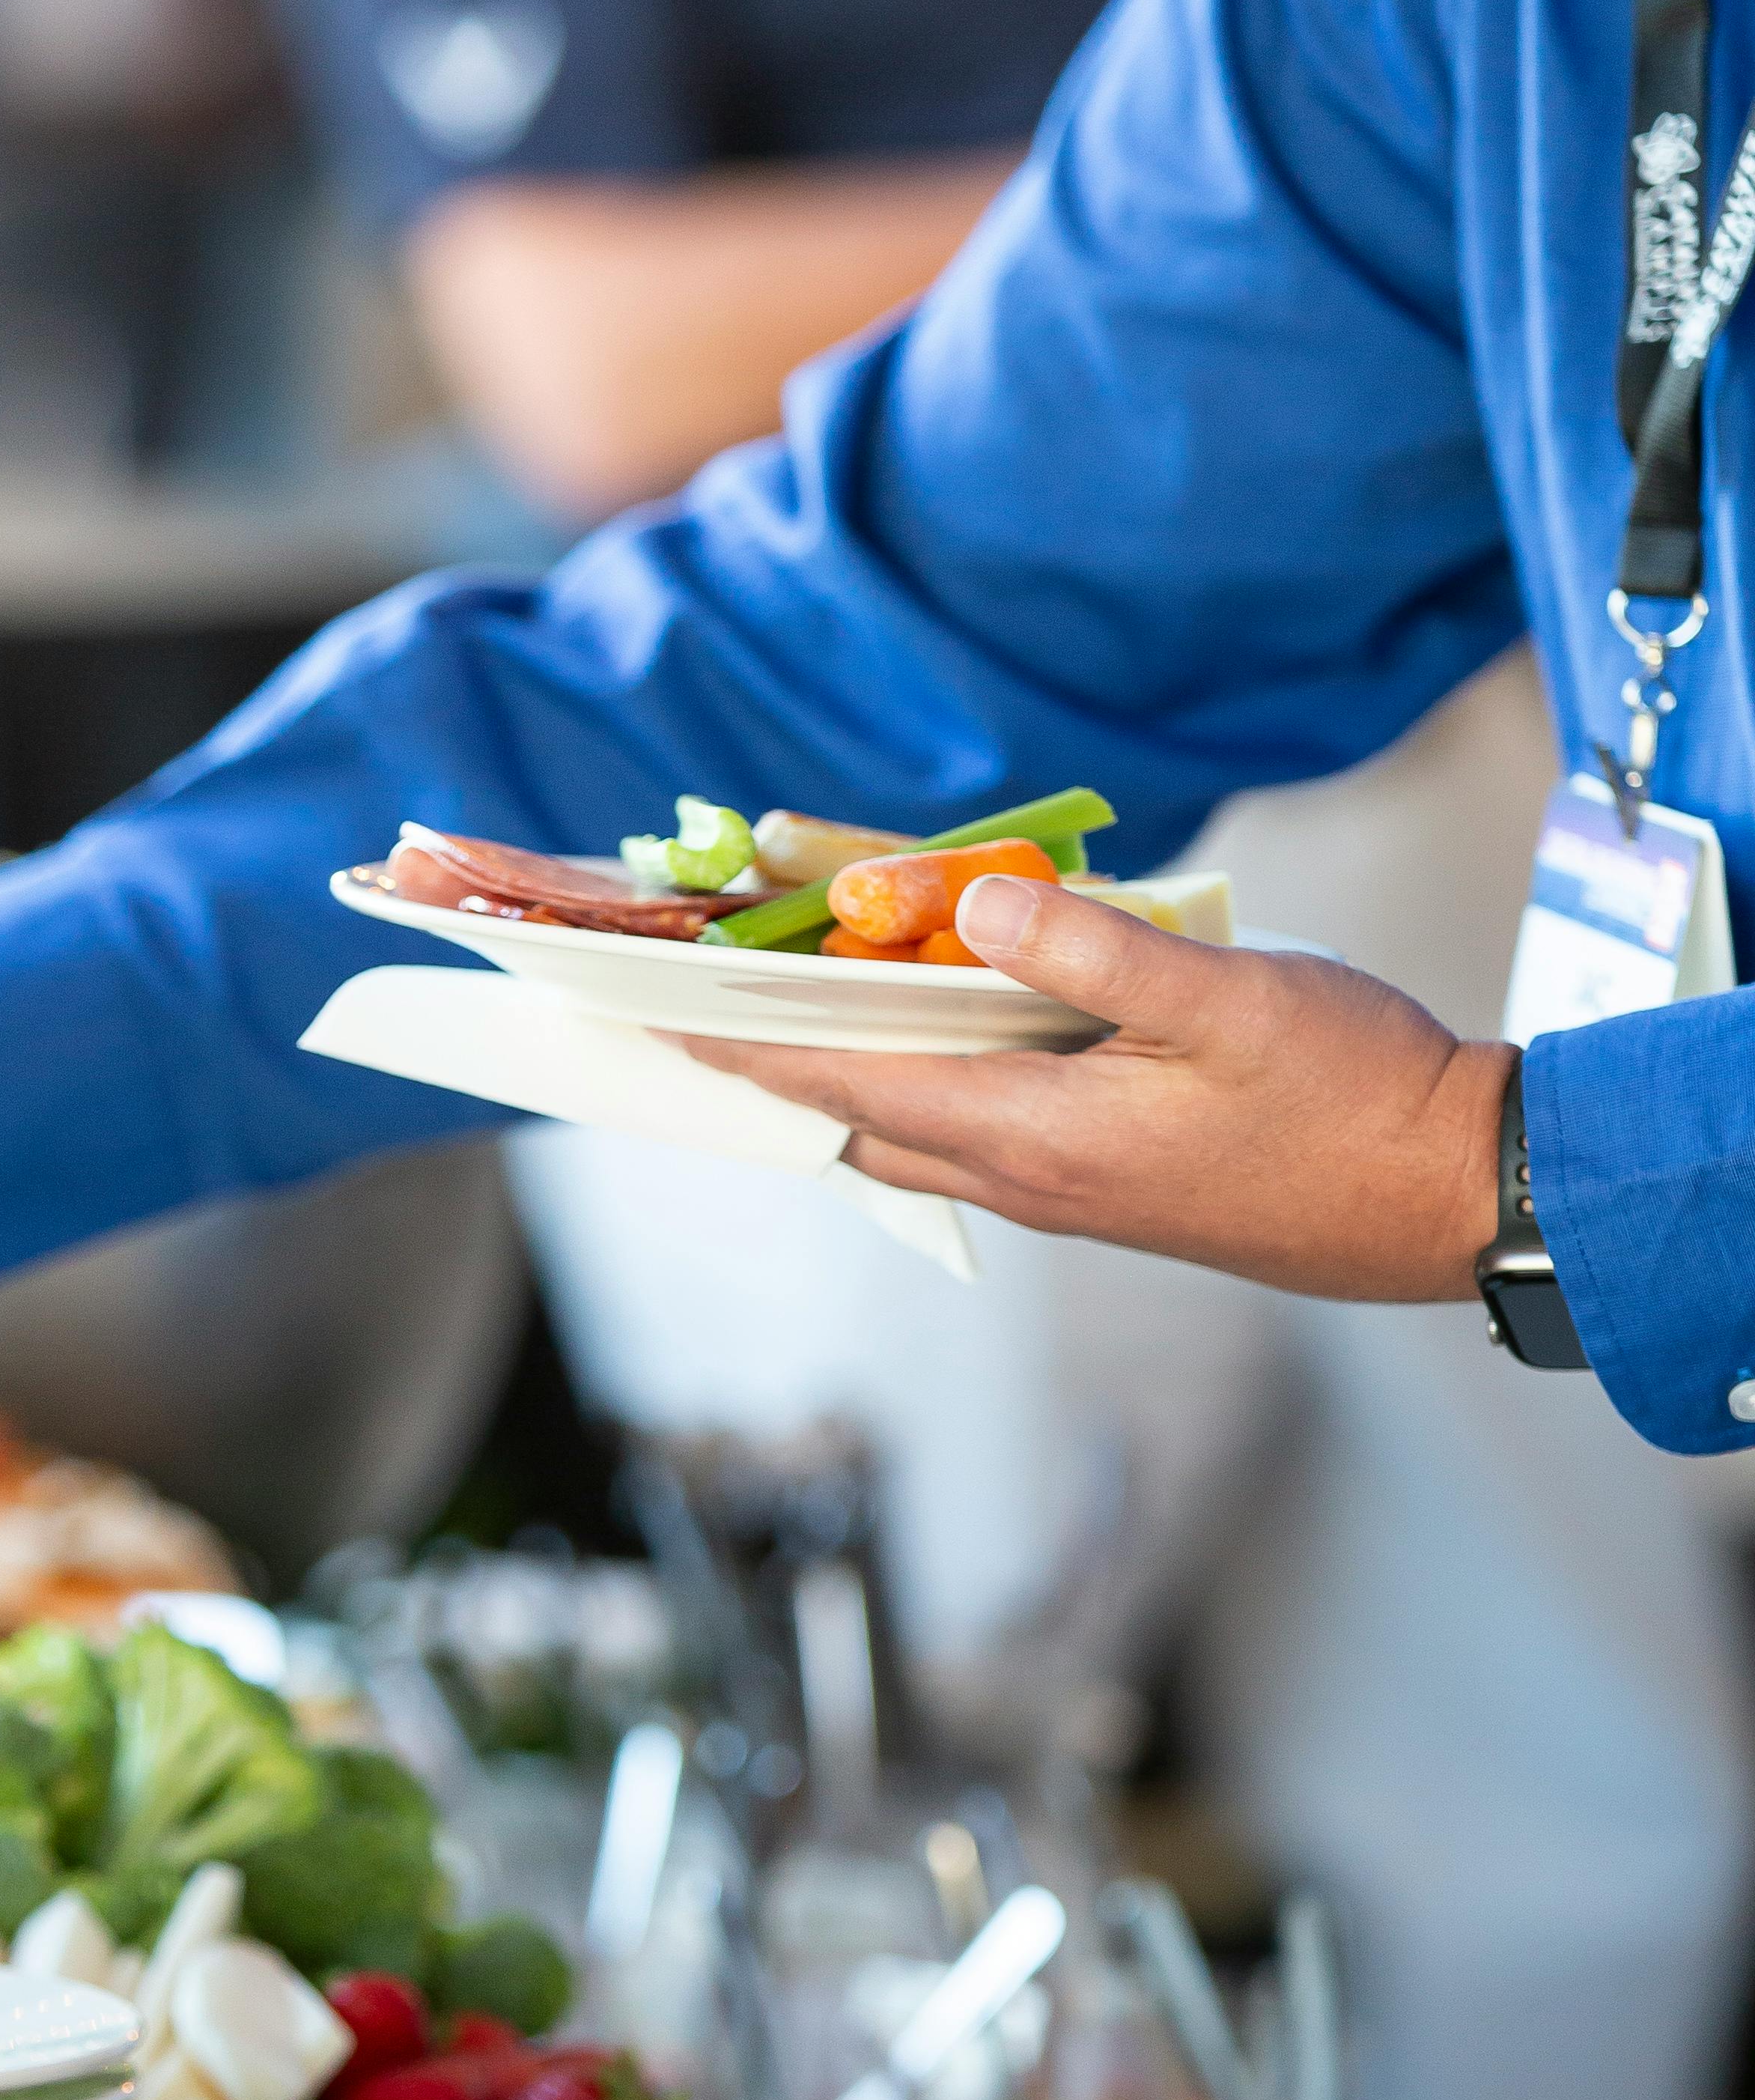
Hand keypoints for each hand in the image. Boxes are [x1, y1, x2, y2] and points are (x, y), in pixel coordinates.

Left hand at [685, 872, 1510, 1300]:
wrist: (1449, 1197)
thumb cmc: (1353, 1098)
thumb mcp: (1232, 1002)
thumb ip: (1098, 952)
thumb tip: (977, 903)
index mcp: (1037, 1138)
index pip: (844, 1090)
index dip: (741, 1047)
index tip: (649, 1013)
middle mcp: (1029, 1176)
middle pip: (855, 1117)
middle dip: (767, 1058)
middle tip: (689, 990)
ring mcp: (1066, 1185)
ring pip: (912, 1121)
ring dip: (844, 1061)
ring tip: (781, 990)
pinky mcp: (1105, 1177)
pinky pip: (972, 1119)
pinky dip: (920, 1067)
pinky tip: (927, 1013)